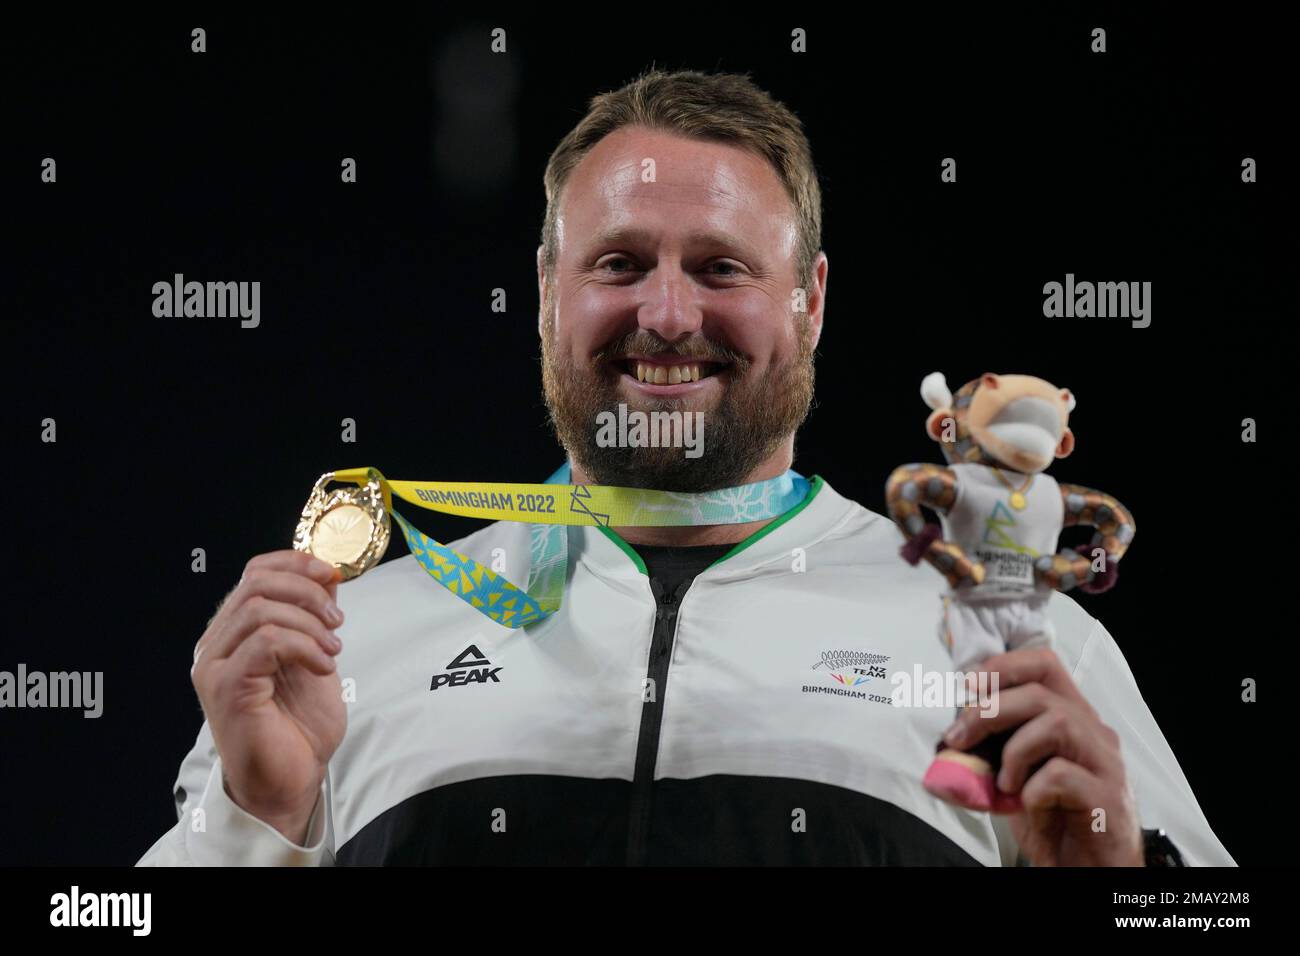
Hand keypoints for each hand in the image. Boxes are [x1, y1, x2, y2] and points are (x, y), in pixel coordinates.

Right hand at [190, 550, 347, 842]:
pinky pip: (266, 642)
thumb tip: (327, 575)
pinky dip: (303, 646)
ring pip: (260, 610)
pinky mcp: (227, 687)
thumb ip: (313, 617)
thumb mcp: (315, 656)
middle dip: (307, 592)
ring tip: (333, 650)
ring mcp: (216, 666)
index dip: (295, 563)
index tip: (331, 575)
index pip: (254, 572)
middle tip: (337, 621)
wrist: (291, 781)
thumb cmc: (298, 726)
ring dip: (309, 623)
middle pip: (256, 584)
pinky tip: (323, 664)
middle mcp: (215, 646)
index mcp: (233, 633)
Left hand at [943, 646, 1142, 865]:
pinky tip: (1027, 804)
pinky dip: (1033, 788)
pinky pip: (1062, 775)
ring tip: (1004, 783)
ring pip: (1056, 723)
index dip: (1001, 667)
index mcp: (1072, 718)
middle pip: (1040, 692)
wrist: (1092, 868)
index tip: (967, 689)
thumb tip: (943, 746)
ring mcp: (1105, 764)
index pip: (1043, 665)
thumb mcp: (1013, 779)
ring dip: (1014, 751)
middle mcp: (1094, 733)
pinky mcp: (1106, 798)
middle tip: (960, 740)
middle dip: (988, 711)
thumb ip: (989, 755)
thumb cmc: (1055, 818)